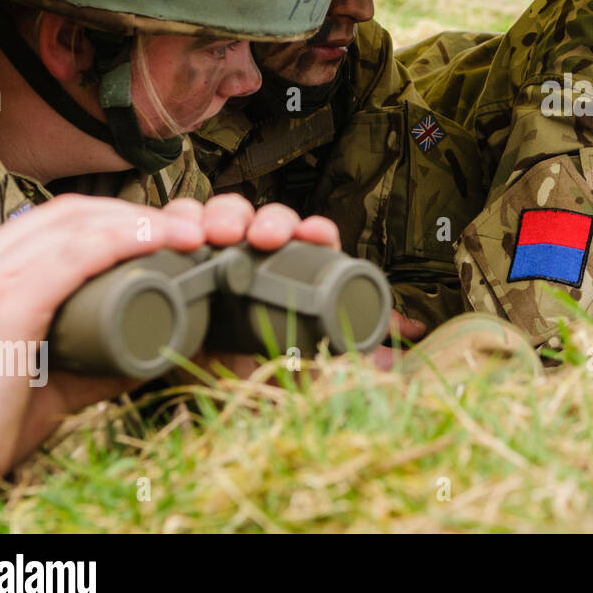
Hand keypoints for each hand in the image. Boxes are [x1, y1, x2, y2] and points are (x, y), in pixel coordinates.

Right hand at [0, 193, 347, 478]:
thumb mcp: (50, 377)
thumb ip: (95, 355)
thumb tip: (157, 342)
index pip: (58, 223)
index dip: (119, 217)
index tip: (168, 230)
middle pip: (70, 215)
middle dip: (137, 215)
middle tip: (188, 229)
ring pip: (75, 227)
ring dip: (140, 223)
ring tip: (187, 234)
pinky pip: (68, 257)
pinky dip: (118, 241)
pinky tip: (155, 238)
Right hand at [161, 195, 426, 371]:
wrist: (197, 379)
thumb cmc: (259, 358)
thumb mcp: (309, 356)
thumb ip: (357, 344)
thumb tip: (415, 332)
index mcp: (293, 266)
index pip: (311, 237)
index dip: (315, 232)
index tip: (314, 236)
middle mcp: (256, 250)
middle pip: (268, 218)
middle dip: (268, 220)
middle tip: (263, 238)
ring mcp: (216, 247)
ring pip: (224, 214)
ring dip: (223, 216)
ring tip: (220, 235)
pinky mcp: (177, 252)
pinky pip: (177, 226)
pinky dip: (178, 221)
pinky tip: (179, 233)